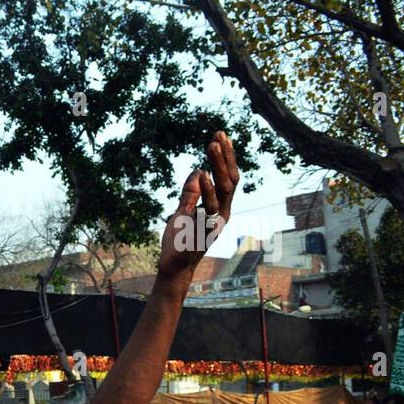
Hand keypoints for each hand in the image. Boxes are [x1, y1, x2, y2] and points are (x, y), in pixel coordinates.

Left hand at [157, 131, 238, 276]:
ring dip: (218, 167)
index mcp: (219, 208)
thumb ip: (190, 194)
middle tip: (219, 135)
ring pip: (224, 191)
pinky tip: (202, 175)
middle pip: (230, 180)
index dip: (226, 157)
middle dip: (226, 157)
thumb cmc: (179, 242)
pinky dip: (206, 192)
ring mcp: (215, 223)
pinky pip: (209, 209)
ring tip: (212, 146)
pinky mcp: (204, 232)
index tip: (219, 135)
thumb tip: (198, 171)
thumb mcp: (182, 212)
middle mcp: (222, 214)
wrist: (173, 268)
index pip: (227, 178)